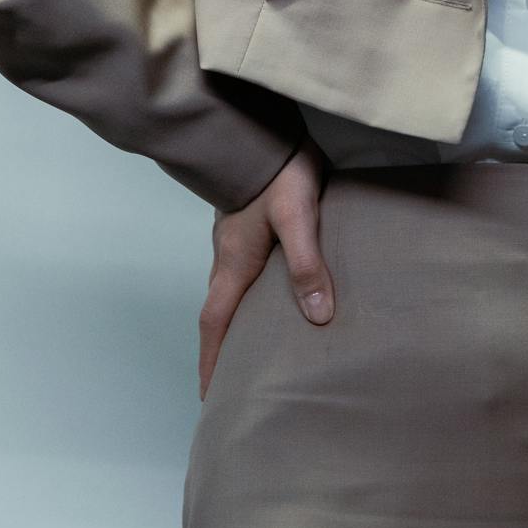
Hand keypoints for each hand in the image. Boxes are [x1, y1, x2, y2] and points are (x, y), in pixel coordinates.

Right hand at [198, 134, 334, 400]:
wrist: (259, 132)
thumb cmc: (278, 174)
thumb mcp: (297, 218)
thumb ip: (306, 264)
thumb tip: (318, 315)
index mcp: (233, 264)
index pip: (215, 324)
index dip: (212, 361)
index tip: (209, 396)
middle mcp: (227, 258)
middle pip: (218, 314)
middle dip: (220, 350)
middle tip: (231, 382)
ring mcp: (234, 241)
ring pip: (230, 293)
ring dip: (235, 322)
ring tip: (255, 348)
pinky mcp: (246, 227)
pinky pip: (243, 273)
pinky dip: (249, 296)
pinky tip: (271, 297)